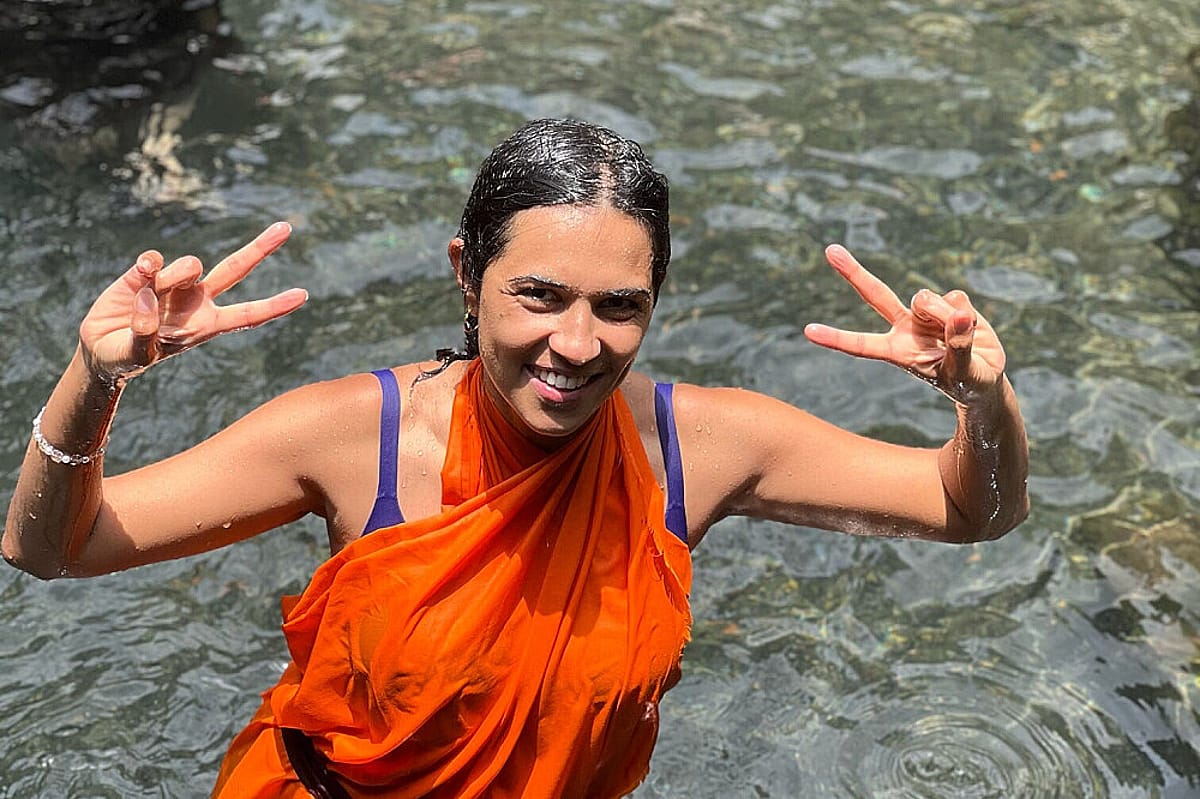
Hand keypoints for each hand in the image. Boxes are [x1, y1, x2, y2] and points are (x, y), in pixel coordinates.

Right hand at [78, 222, 307, 383]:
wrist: (101, 348)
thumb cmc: (126, 356)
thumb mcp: (138, 355)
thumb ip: (144, 333)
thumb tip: (150, 296)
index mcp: (207, 325)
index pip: (248, 315)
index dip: (275, 306)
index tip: (303, 295)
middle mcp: (197, 299)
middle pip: (235, 268)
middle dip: (261, 248)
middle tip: (286, 228)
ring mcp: (175, 283)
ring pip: (190, 266)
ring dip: (174, 278)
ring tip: (149, 299)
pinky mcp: (147, 271)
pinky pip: (156, 259)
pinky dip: (148, 267)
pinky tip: (140, 276)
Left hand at [803, 244, 1005, 405]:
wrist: (985, 379)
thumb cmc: (966, 383)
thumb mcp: (962, 373)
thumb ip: (958, 346)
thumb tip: (960, 314)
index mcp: (896, 351)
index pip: (860, 344)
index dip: (836, 337)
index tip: (808, 330)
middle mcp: (905, 327)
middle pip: (875, 295)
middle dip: (853, 272)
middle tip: (830, 250)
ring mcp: (926, 312)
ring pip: (926, 298)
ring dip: (945, 316)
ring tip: (960, 338)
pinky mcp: (951, 302)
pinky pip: (956, 298)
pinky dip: (968, 314)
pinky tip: (970, 327)